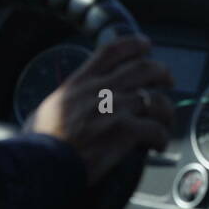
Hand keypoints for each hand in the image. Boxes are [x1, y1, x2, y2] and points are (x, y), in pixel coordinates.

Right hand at [29, 35, 174, 186]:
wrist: (40, 164)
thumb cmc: (41, 142)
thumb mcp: (49, 107)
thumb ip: (69, 98)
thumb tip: (75, 100)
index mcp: (81, 82)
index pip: (112, 51)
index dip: (133, 44)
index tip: (145, 44)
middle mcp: (100, 90)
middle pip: (143, 68)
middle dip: (161, 72)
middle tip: (168, 80)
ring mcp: (114, 109)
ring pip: (156, 100)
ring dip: (166, 111)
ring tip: (165, 121)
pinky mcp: (124, 131)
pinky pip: (155, 129)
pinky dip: (161, 137)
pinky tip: (158, 144)